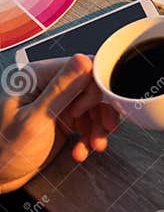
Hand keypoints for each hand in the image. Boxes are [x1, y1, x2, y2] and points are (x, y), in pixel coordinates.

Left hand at [0, 55, 118, 192]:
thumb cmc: (4, 150)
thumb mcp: (36, 120)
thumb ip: (61, 90)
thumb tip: (84, 61)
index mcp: (37, 77)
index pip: (82, 68)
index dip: (96, 88)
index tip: (98, 108)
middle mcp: (48, 85)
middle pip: (92, 87)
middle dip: (101, 111)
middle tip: (106, 129)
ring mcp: (56, 101)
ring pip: (93, 105)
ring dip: (98, 127)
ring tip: (95, 146)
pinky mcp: (62, 117)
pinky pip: (87, 120)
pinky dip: (89, 136)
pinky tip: (82, 150)